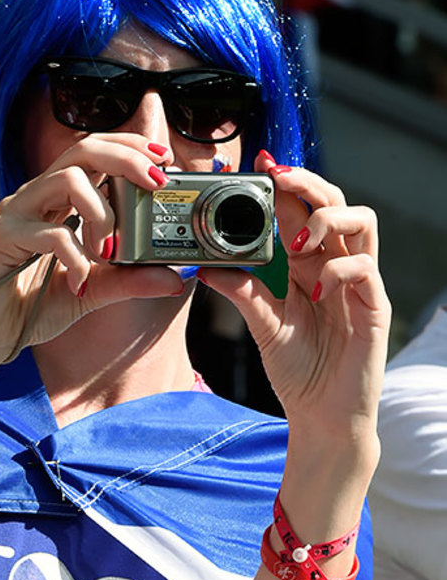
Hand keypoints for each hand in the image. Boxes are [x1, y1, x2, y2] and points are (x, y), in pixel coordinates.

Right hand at [0, 133, 182, 363]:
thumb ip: (129, 281)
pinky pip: (51, 234)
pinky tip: (81, 281)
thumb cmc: (29, 308)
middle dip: (127, 157)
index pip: (95, 152)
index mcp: (56, 201)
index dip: (130, 146)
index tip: (165, 159)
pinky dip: (77, 257)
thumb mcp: (91, 292)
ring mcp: (17, 213)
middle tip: (156, 181)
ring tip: (109, 252)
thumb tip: (176, 277)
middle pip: (83, 149)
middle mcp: (35, 196)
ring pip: (68, 179)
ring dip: (102, 212)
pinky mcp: (3, 238)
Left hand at [195, 151, 390, 449]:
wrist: (320, 415)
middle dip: (307, 182)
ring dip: (328, 219)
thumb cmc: (298, 369)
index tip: (258, 164)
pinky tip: (314, 291)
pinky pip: (364, 270)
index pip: (301, 209)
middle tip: (277, 177)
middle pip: (335, 201)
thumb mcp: (262, 325)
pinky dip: (338, 271)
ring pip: (362, 222)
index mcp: (308, 264)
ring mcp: (357, 284)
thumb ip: (240, 292)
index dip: (284, 183)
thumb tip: (205, 265)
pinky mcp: (374, 307)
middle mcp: (334, 265)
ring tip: (296, 241)